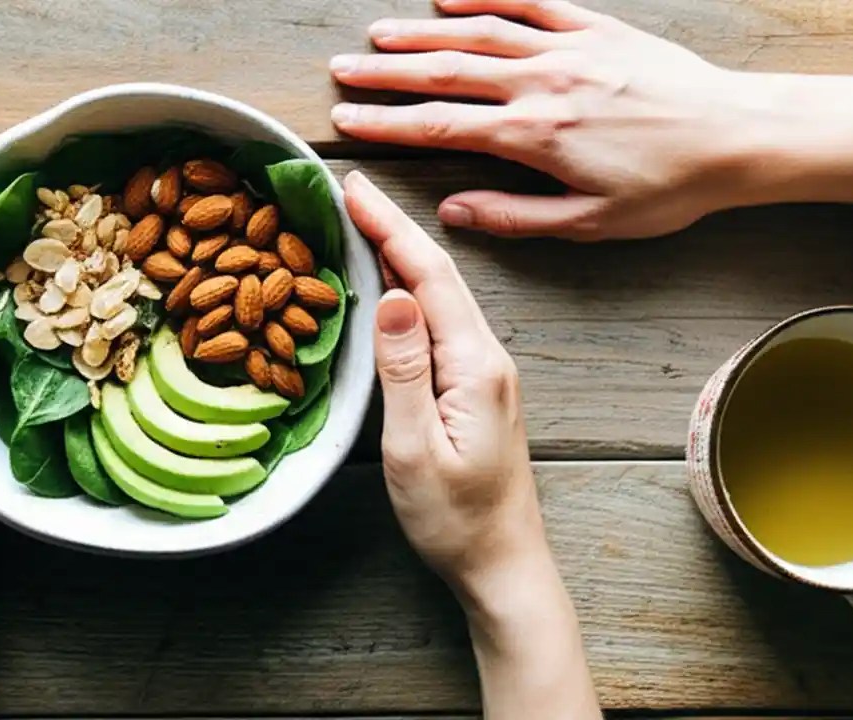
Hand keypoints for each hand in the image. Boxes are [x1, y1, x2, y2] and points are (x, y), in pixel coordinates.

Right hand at [331, 0, 754, 239]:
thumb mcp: (591, 222)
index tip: (345, 121)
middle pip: (446, 72)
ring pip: (479, 33)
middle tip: (343, 70)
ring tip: (379, 34)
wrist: (738, 136)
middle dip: (387, 72)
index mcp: (535, 135)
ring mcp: (568, 49)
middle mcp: (542, 83)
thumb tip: (452, 211)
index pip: (440, 125)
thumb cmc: (669, 187)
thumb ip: (515, 216)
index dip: (386, 123)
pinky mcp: (597, 28)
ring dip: (423, 32)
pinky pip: (532, 2)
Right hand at [346, 171, 600, 718]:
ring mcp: (487, 372)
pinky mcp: (478, 388)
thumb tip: (392, 296)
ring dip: (402, 254)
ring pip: (442, 295)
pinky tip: (391, 285)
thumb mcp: (416, 449)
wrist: (503, 565)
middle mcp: (489, 357)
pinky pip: (442, 322)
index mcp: (476, 365)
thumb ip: (404, 371)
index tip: (352, 187)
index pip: (430, 276)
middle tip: (348, 191)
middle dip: (393, 227)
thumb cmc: (456, 520)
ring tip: (362, 222)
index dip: (389, 227)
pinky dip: (412, 291)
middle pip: (439, 275)